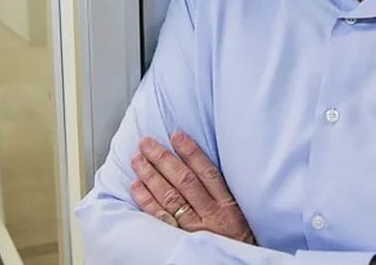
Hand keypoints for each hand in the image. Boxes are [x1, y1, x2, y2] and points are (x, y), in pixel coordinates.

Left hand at [130, 132, 255, 244]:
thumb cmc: (237, 239)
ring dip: (151, 175)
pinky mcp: (180, 240)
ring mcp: (194, 229)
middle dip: (163, 159)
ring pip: (170, 197)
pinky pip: (161, 218)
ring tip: (137, 159)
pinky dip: (147, 201)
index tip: (176, 135)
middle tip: (147, 143)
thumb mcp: (239, 213)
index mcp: (228, 206)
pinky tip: (136, 186)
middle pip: (185, 181)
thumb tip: (199, 164)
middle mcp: (211, 215)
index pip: (208, 173)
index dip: (191, 152)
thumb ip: (221, 193)